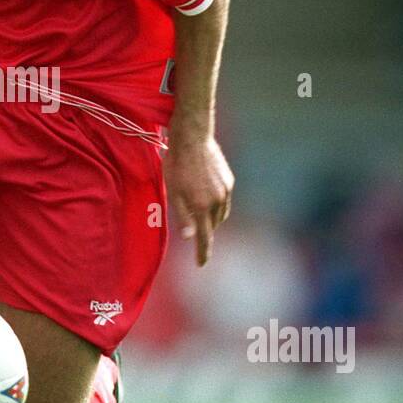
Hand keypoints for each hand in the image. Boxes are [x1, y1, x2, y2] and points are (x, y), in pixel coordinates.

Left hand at [163, 134, 233, 265]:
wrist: (192, 138)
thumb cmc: (176, 165)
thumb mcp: (173, 192)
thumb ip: (182, 216)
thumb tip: (189, 236)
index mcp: (201, 207)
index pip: (204, 238)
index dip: (202, 252)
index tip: (201, 264)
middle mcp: (217, 201)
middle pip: (212, 226)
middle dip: (204, 229)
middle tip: (192, 224)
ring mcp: (226, 191)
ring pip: (220, 214)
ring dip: (211, 217)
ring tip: (197, 206)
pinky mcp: (229, 181)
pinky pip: (224, 200)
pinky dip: (216, 203)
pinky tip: (204, 191)